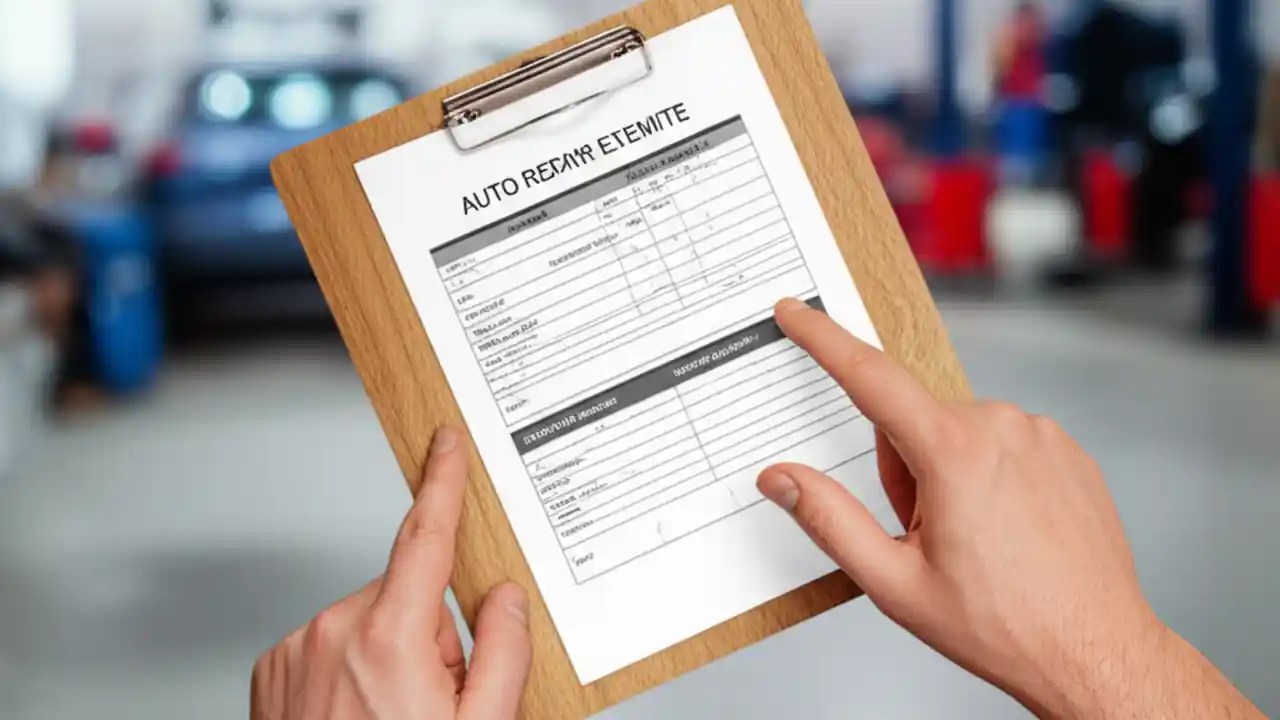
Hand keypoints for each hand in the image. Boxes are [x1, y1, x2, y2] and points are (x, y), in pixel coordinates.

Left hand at [251, 427, 531, 719]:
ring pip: (369, 624)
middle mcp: (332, 631)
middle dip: (432, 635)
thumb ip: (503, 654)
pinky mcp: (274, 670)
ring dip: (389, 657)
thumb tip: (502, 599)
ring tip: (391, 719)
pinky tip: (359, 717)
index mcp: (389, 638)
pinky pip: (332, 646)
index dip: (442, 482)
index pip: (425, 538)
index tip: (445, 442)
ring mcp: (296, 651)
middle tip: (436, 700)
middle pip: (407, 598)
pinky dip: (351, 671)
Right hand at [757, 299, 1262, 719]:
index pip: (870, 378)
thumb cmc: (1002, 626)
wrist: (1097, 652)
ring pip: (956, 434)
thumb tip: (780, 479)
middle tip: (927, 538)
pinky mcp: (1066, 449)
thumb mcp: (895, 583)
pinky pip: (1000, 444)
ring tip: (974, 542)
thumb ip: (828, 520)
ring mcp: (1040, 434)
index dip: (823, 339)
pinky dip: (987, 479)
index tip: (796, 312)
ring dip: (946, 476)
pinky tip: (1006, 532)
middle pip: (912, 423)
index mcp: (952, 453)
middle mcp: (1001, 426)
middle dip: (903, 473)